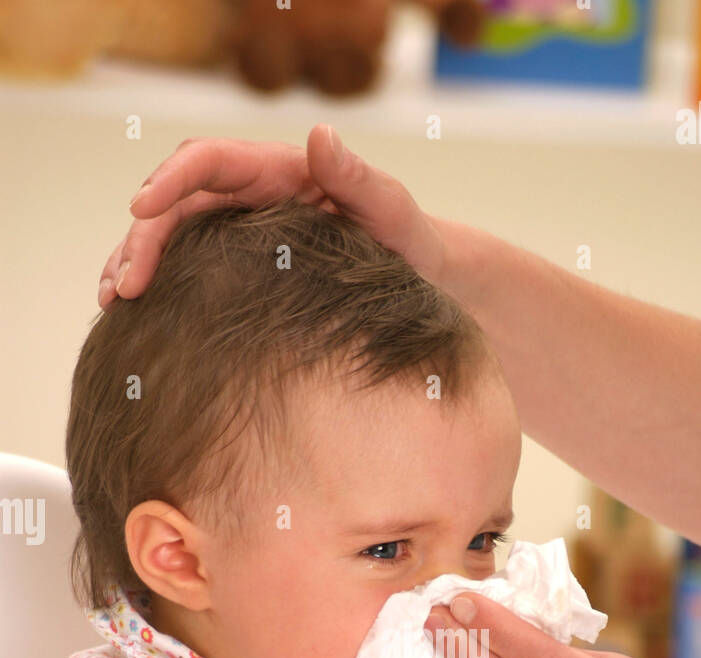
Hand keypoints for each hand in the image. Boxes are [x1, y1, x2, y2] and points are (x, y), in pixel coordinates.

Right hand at [98, 125, 445, 306]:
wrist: (421, 279)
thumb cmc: (410, 242)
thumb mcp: (392, 210)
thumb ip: (358, 177)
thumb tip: (320, 135)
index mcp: (278, 171)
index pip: (209, 161)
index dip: (170, 180)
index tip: (141, 209)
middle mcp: (250, 195)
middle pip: (177, 201)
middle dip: (142, 237)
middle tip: (124, 286)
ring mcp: (240, 229)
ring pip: (172, 233)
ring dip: (135, 259)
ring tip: (112, 299)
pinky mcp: (238, 264)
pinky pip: (187, 264)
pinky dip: (157, 281)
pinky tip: (133, 311)